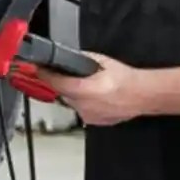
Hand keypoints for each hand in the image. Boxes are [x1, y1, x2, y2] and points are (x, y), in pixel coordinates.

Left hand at [34, 52, 148, 126]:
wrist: (141, 95)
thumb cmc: (125, 79)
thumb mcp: (101, 61)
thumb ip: (81, 60)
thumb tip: (66, 58)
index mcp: (84, 90)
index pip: (55, 83)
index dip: (45, 75)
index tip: (38, 69)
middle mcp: (83, 106)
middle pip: (62, 93)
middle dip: (63, 83)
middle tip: (72, 75)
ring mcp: (87, 116)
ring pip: (71, 102)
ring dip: (74, 93)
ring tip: (90, 85)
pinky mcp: (92, 122)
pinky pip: (80, 109)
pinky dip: (83, 102)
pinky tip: (96, 96)